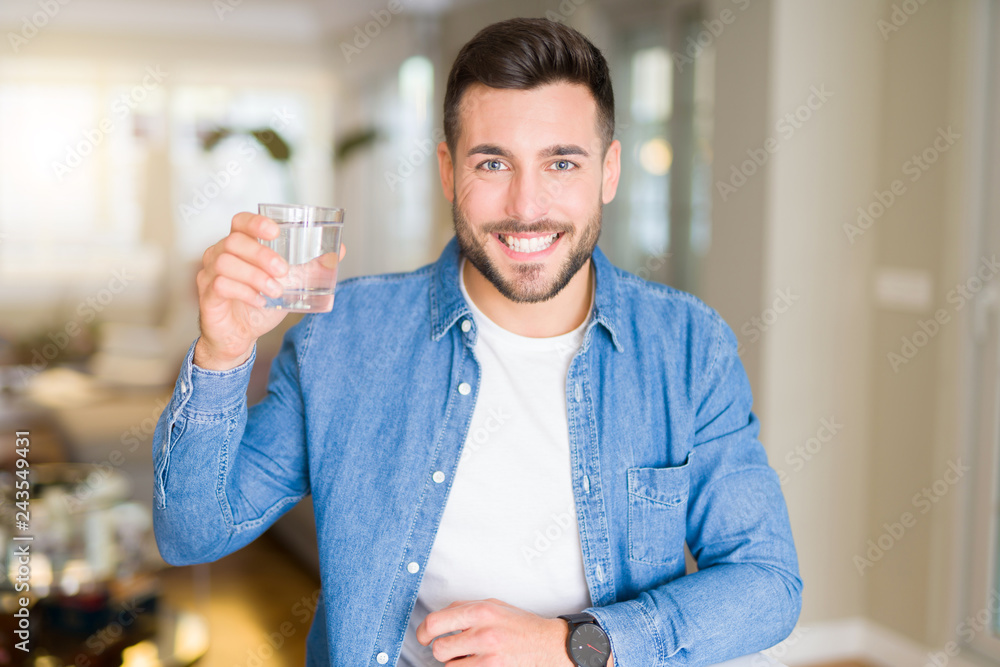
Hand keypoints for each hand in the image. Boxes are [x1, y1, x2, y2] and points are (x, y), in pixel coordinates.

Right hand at [193, 212, 346, 369]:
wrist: (240, 336)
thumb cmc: (260, 303)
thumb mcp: (290, 283)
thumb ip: (311, 266)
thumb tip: (339, 250)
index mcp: (239, 245)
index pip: (240, 221)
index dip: (256, 222)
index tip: (276, 232)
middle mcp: (219, 254)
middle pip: (234, 241)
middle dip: (262, 255)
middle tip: (284, 272)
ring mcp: (209, 274)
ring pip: (226, 262)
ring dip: (255, 276)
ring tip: (275, 291)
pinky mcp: (208, 295)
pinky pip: (220, 285)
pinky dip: (244, 292)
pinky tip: (260, 301)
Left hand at [416, 598, 613, 665]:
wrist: (550, 646)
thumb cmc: (521, 625)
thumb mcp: (495, 605)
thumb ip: (465, 609)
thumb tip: (439, 619)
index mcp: (482, 610)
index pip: (436, 622)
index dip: (423, 632)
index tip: (422, 636)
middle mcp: (484, 633)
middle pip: (439, 648)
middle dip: (442, 649)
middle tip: (454, 647)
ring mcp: (489, 657)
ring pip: (450, 666)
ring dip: (456, 663)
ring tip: (474, 655)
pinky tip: (480, 663)